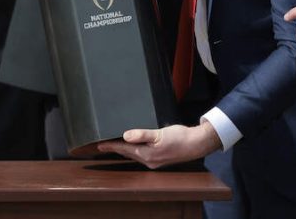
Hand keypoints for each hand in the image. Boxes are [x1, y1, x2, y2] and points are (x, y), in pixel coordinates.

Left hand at [96, 122, 221, 168]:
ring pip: (134, 155)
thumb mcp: (159, 134)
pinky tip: (132, 146)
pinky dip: (133, 150)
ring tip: (113, 145)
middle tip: (102, 145)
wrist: (196, 144)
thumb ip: (142, 135)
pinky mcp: (159, 158)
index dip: (111, 146)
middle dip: (115, 148)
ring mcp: (154, 161)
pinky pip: (141, 154)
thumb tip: (125, 136)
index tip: (99, 145)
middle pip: (127, 154)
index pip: (124, 150)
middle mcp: (148, 160)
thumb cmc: (180, 137)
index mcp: (147, 155)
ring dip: (123, 150)